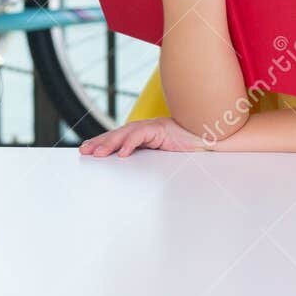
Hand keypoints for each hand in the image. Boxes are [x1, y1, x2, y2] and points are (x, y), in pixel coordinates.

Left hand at [79, 116, 206, 156]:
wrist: (211, 140)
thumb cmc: (190, 150)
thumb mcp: (164, 158)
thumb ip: (149, 160)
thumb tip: (130, 168)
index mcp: (146, 135)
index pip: (119, 138)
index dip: (103, 142)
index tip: (87, 150)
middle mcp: (147, 128)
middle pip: (117, 134)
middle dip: (100, 142)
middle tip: (84, 151)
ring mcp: (154, 127)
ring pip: (126, 133)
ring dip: (110, 143)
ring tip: (97, 153)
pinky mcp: (162, 129)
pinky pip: (142, 135)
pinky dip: (130, 143)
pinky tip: (121, 153)